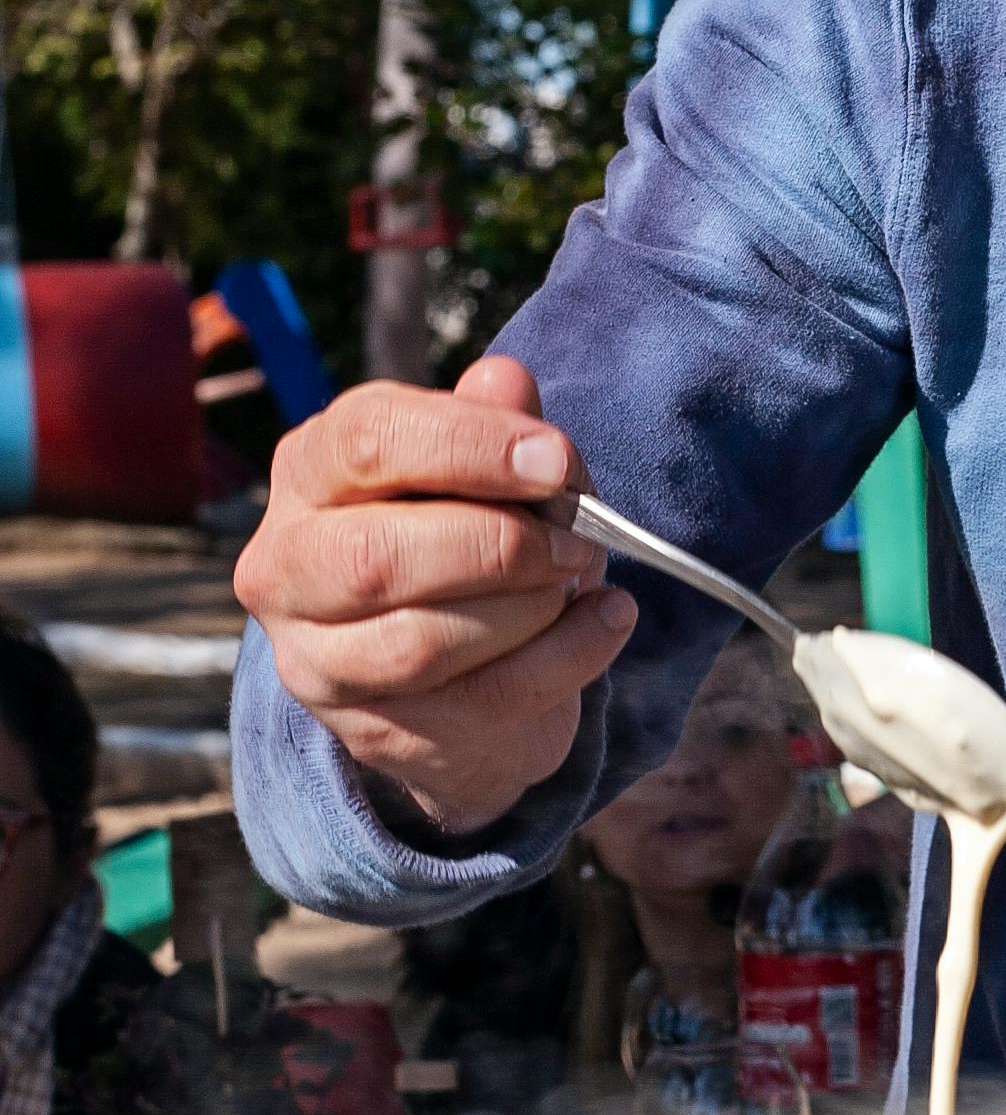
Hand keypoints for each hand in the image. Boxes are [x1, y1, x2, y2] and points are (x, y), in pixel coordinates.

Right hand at [234, 357, 635, 835]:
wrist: (462, 678)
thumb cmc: (467, 541)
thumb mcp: (486, 471)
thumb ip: (495, 424)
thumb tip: (507, 381)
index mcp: (310, 473)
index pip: (366, 441)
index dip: (471, 446)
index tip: (555, 459)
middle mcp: (287, 568)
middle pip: (378, 556)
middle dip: (502, 545)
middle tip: (578, 538)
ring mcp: (320, 663)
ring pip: (422, 642)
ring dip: (531, 607)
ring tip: (580, 578)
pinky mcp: (377, 733)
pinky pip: (484, 700)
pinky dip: (569, 656)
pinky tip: (608, 620)